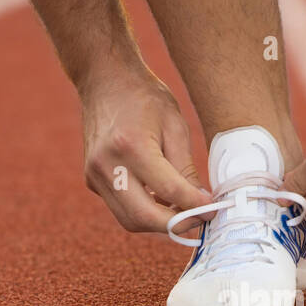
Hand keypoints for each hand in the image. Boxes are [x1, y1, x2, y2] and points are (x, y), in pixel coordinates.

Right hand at [82, 70, 208, 232]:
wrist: (105, 81)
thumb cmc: (144, 98)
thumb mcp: (176, 126)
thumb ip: (187, 169)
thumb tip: (201, 203)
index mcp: (131, 145)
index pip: (169, 190)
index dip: (196, 205)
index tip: (214, 209)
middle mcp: (107, 165)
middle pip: (144, 217)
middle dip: (177, 225)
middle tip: (200, 218)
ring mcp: (94, 175)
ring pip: (129, 220)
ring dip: (159, 223)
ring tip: (183, 210)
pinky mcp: (91, 181)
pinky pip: (120, 208)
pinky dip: (143, 210)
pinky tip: (161, 198)